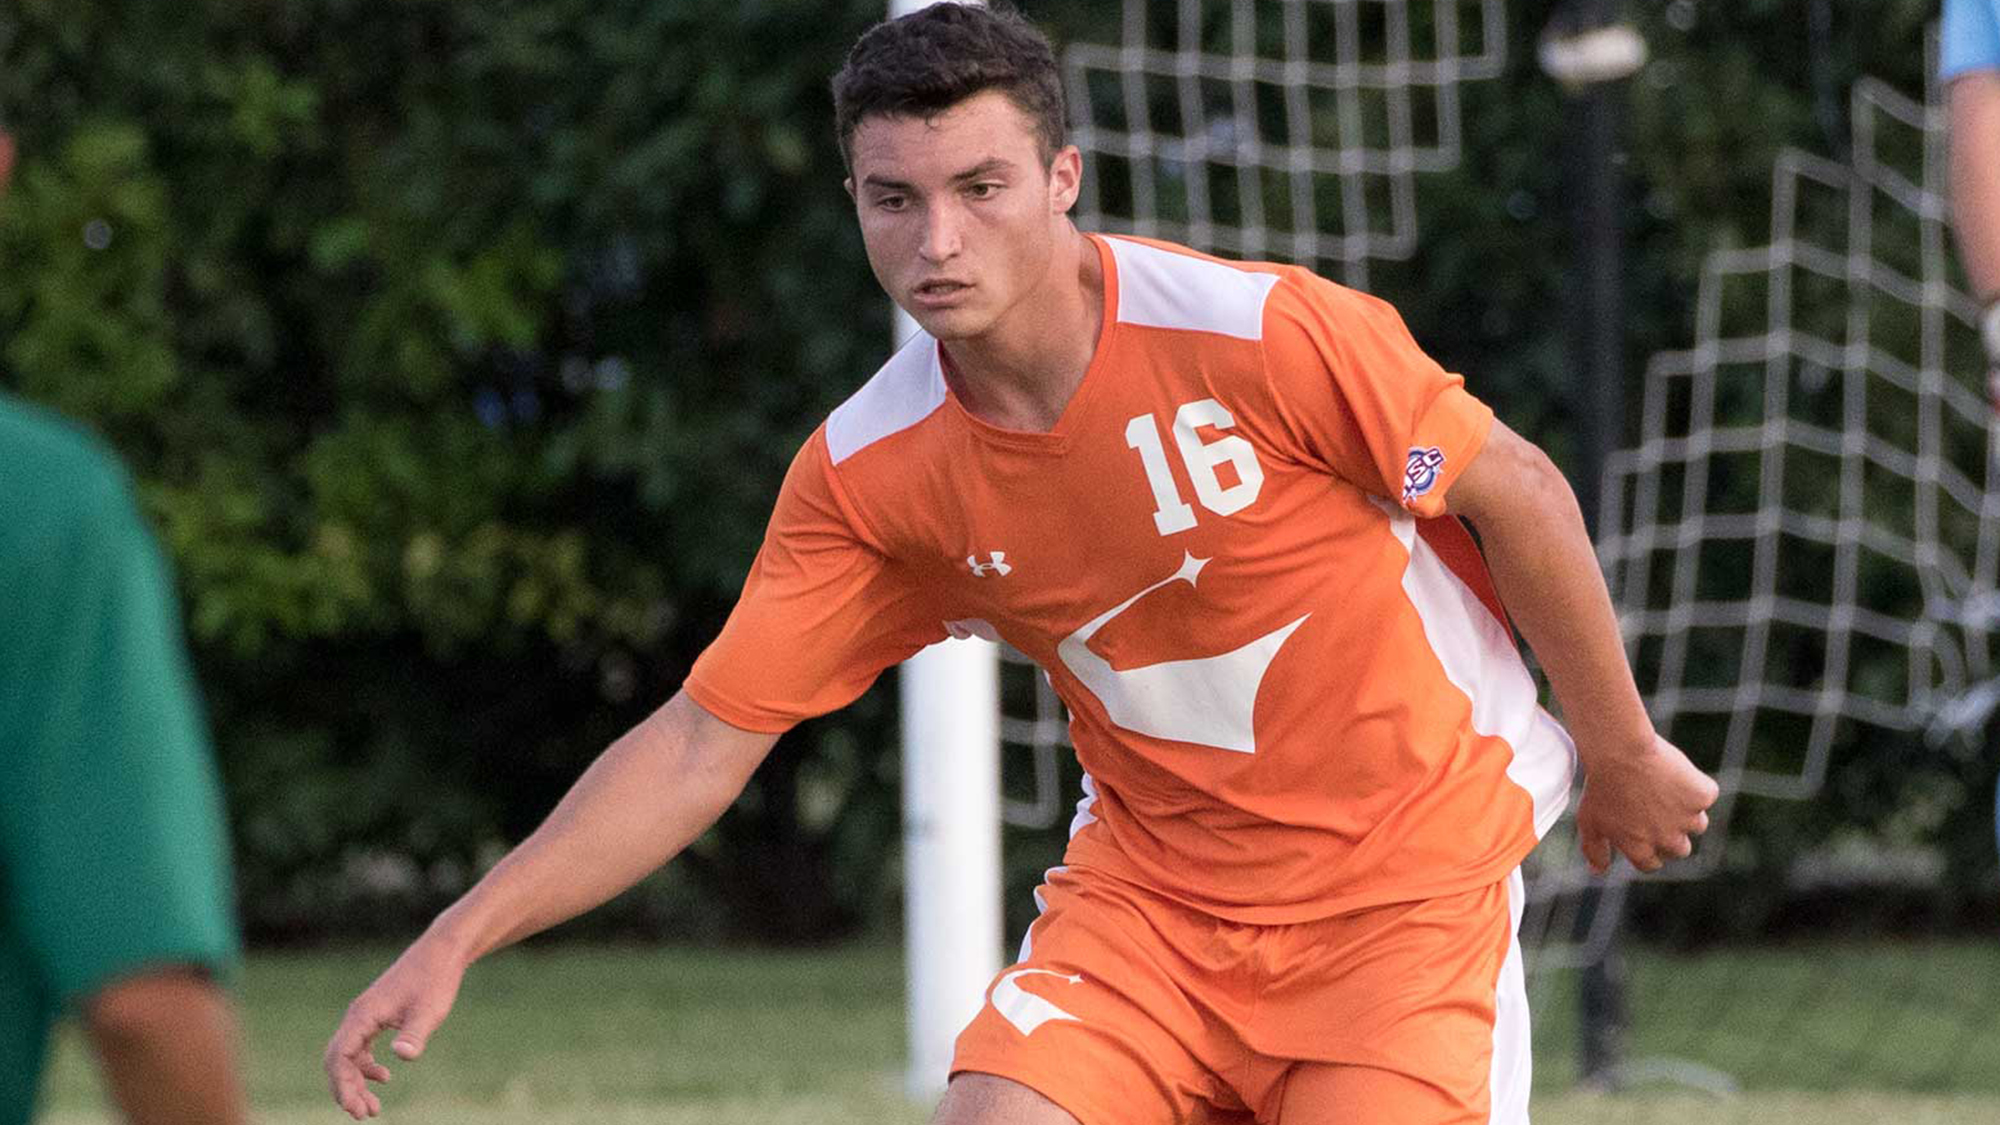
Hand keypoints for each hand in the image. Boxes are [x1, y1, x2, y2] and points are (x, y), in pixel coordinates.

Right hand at [323, 934, 467, 1118]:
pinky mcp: (377, 1017)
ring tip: (373, 1107)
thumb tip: (402, 1057)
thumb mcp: (429, 1010)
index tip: (357, 1108)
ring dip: (357, 1082)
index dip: (343, 1085)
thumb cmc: (435, 980)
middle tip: (366, 1115)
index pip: (339, 1056)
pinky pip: (360, 1048)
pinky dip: (366, 1067)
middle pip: (339, 1060)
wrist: (441, 953)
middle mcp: (358, 1016)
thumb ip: (414, 1033)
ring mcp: (366, 1016)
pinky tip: (385, 1077)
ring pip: (349, 1056)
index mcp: (363, 1015)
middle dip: (347, 1090)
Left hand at [1573, 733, 1718, 875]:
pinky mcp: (1702, 796)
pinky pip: (1706, 793)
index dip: (1648, 845)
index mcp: (1641, 850)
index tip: (1641, 825)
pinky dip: (1696, 783)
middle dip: (1671, 832)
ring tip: (1663, 788)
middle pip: (1680, 849)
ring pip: (1698, 824)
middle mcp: (1668, 841)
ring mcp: (1688, 819)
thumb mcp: (1589, 821)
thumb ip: (1595, 850)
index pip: (1652, 863)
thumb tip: (1599, 871)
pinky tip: (1674, 771)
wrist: (1620, 751)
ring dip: (1686, 810)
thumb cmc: (1601, 784)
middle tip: (1654, 806)